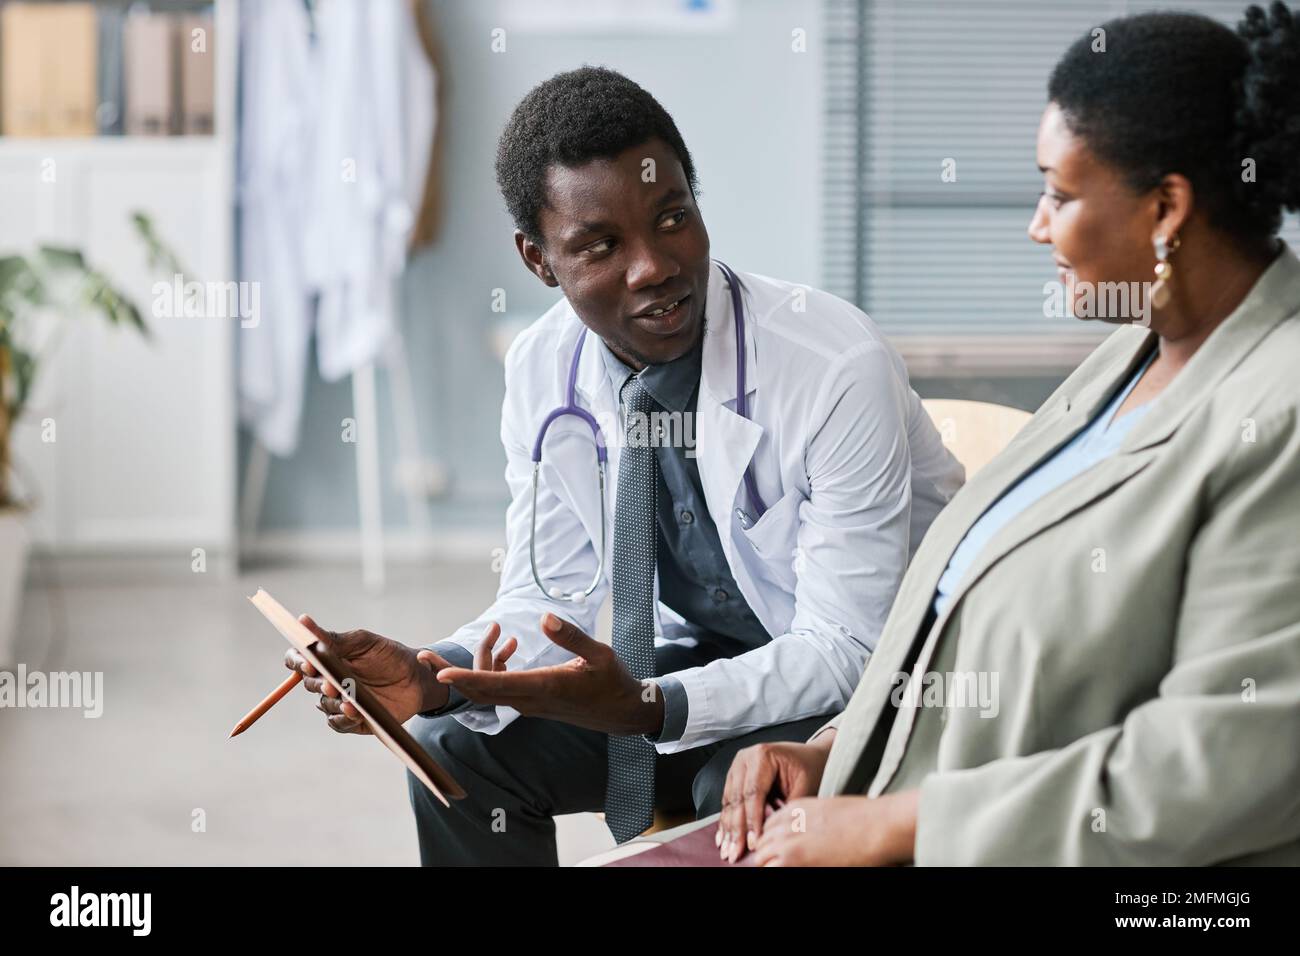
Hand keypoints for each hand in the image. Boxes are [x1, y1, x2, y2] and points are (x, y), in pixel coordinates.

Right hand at [284, 615, 444, 733]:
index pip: (298, 660)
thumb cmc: (389, 656)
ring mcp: (339, 701)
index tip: (306, 662)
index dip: (297, 661)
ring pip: (324, 704)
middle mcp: (328, 681)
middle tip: (330, 684)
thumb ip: (334, 638)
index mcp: (327, 659)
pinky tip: (354, 712)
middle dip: (319, 684)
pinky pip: (339, 723)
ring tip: (348, 700)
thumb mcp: (363, 642)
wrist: (417, 679)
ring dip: (334, 702)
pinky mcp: (351, 720)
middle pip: (310, 683)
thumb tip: (302, 622)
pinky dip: (344, 718)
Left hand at [434, 613, 664, 735]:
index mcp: (545, 688)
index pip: (496, 685)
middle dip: (450, 674)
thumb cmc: (613, 682)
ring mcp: (529, 704)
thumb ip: (570, 636)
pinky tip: (506, 649)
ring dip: (476, 666)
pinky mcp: (532, 702)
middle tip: (423, 654)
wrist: (623, 712)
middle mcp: (531, 699)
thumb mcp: (599, 654)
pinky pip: (502, 689)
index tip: (441, 672)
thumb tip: (544, 618)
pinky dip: (493, 670)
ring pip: (490, 689)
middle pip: (480, 691)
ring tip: (490, 631)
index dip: (466, 678)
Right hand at [715, 734, 833, 861]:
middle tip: (735, 851)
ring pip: (729, 802)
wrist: (811, 756)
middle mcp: (745, 758)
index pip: (753, 793)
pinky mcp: (735, 776)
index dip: (752, 820)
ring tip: (728, 849)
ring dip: (728, 828)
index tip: (753, 842)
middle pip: (737, 798)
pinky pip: (728, 801)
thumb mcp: (805, 786)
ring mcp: (738, 766)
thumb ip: (788, 808)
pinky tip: (724, 838)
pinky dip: (727, 821)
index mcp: (762, 755)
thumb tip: (771, 833)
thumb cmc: (810, 768)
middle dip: (736, 829)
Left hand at [753, 790, 918, 866]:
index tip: (777, 849)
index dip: (771, 840)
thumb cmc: (864, 820)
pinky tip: (795, 867)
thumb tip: (806, 837)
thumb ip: (808, 822)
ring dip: (768, 863)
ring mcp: (788, 842)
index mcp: (795, 808)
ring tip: (784, 866)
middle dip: (765, 854)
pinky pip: (770, 868)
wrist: (877, 826)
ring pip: (760, 858)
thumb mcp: (828, 811)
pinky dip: (775, 869)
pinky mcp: (794, 859)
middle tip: (777, 863)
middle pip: (761, 843)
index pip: (767, 826)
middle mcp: (787, 823)